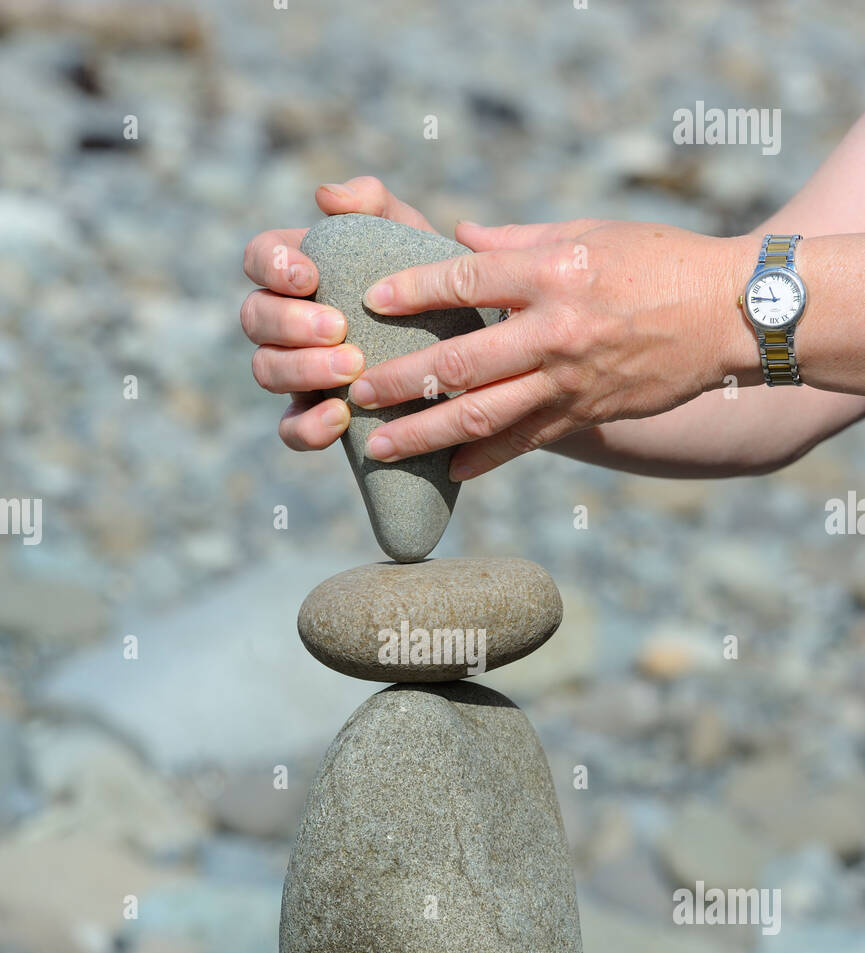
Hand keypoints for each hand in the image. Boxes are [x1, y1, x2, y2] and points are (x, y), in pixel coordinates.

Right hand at [241, 178, 435, 450]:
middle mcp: (287, 323)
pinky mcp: (316, 417)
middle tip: (339, 328)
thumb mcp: (409, 235)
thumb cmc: (429, 279)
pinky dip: (307, 426)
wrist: (466, 345)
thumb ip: (374, 204)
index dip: (271, 266)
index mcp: (299, 271)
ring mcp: (297, 372)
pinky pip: (290, 429)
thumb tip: (326, 197)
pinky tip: (341, 416)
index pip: (257, 258)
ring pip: (265, 371)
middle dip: (289, 323)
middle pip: (254, 318)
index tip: (310, 276)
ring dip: (302, 369)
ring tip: (352, 368)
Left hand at [349, 219, 747, 478]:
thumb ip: (518, 239)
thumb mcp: (588, 232)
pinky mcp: (585, 412)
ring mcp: (570, 379)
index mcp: (553, 271)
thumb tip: (459, 235)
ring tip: (379, 447)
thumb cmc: (657, 260)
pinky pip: (524, 443)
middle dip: (399, 381)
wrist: (728, 316)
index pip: (466, 278)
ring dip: (425, 434)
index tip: (368, 301)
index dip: (413, 292)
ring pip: (484, 414)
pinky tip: (448, 472)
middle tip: (353, 393)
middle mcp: (555, 330)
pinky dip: (484, 460)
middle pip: (460, 361)